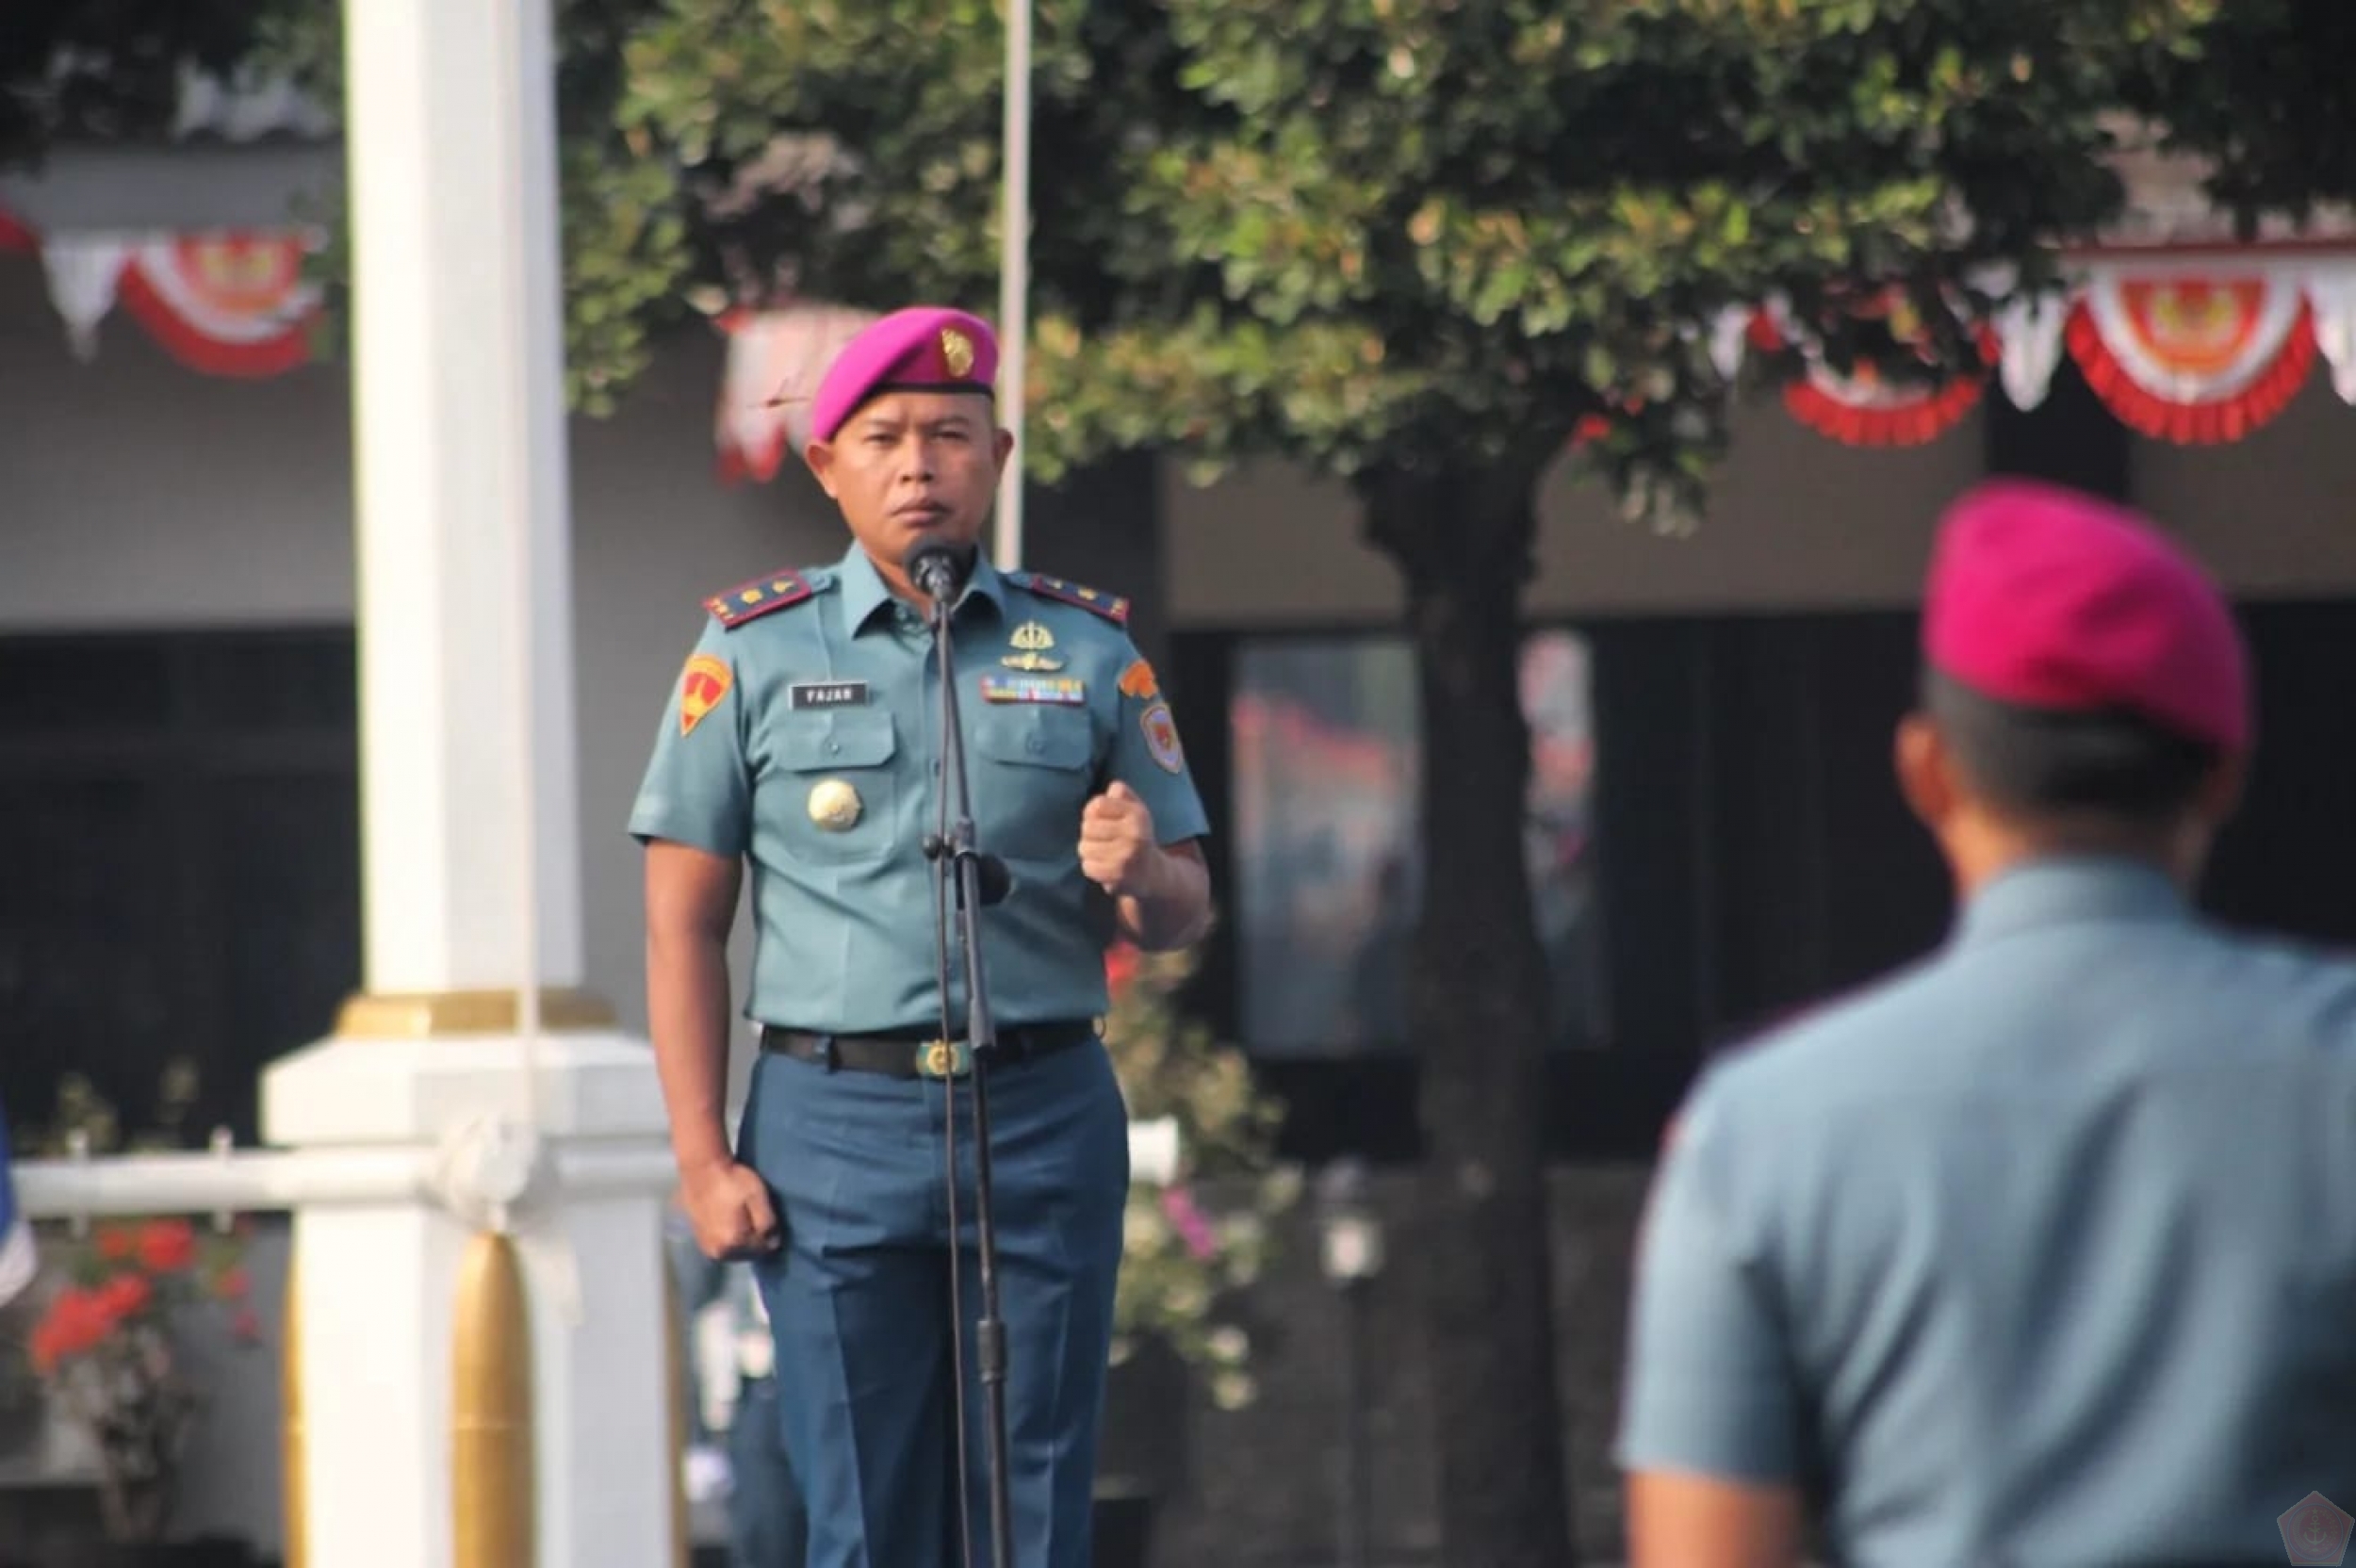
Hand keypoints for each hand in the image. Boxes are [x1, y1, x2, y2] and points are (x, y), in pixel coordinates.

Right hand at [677, 1158, 781, 1261]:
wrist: (701, 1168)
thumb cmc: (732, 1180)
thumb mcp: (757, 1197)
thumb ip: (767, 1224)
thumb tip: (774, 1243)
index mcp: (734, 1243)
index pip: (763, 1249)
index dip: (770, 1234)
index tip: (768, 1218)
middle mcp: (718, 1252)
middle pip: (747, 1253)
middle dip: (755, 1239)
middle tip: (755, 1216)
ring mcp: (706, 1246)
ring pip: (734, 1251)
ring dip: (741, 1239)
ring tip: (742, 1218)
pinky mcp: (698, 1238)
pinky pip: (721, 1244)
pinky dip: (728, 1236)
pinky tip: (730, 1220)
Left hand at [1079, 781, 1160, 897]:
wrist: (1153, 874)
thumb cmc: (1136, 837)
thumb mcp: (1135, 810)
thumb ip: (1122, 793)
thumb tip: (1112, 789)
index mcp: (1137, 814)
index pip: (1097, 805)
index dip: (1092, 812)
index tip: (1101, 820)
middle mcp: (1135, 833)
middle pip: (1087, 827)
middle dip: (1090, 834)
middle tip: (1104, 840)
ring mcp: (1126, 855)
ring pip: (1084, 847)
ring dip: (1090, 852)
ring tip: (1105, 854)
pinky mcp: (1118, 874)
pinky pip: (1087, 866)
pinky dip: (1093, 868)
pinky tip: (1105, 867)